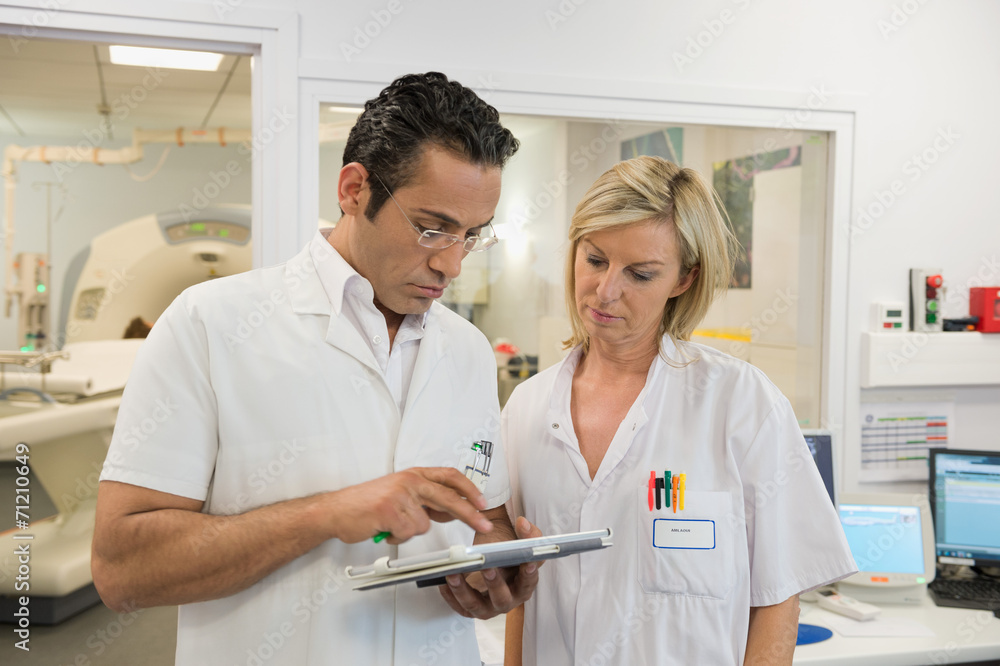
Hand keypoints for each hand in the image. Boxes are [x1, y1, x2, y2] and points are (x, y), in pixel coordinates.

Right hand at [328, 467, 492, 542]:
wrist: (336, 510)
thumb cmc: (368, 504)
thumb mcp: (401, 495)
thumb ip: (426, 501)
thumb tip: (453, 510)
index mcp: (414, 474)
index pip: (449, 476)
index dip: (469, 489)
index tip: (482, 502)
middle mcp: (409, 481)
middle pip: (448, 498)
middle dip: (469, 514)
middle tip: (484, 525)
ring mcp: (399, 494)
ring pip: (424, 524)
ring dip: (409, 531)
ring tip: (390, 524)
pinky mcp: (390, 510)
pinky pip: (407, 533)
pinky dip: (396, 537)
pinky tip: (384, 529)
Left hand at [439, 516, 541, 619]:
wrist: (492, 556)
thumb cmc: (508, 551)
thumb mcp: (522, 541)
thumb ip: (529, 533)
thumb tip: (523, 523)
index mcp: (523, 586)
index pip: (528, 582)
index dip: (529, 573)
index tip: (527, 562)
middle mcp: (507, 601)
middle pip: (502, 599)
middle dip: (494, 584)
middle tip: (487, 567)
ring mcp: (488, 607)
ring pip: (475, 605)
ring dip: (463, 591)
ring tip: (453, 574)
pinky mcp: (470, 609)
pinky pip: (458, 606)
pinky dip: (449, 595)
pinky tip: (442, 581)